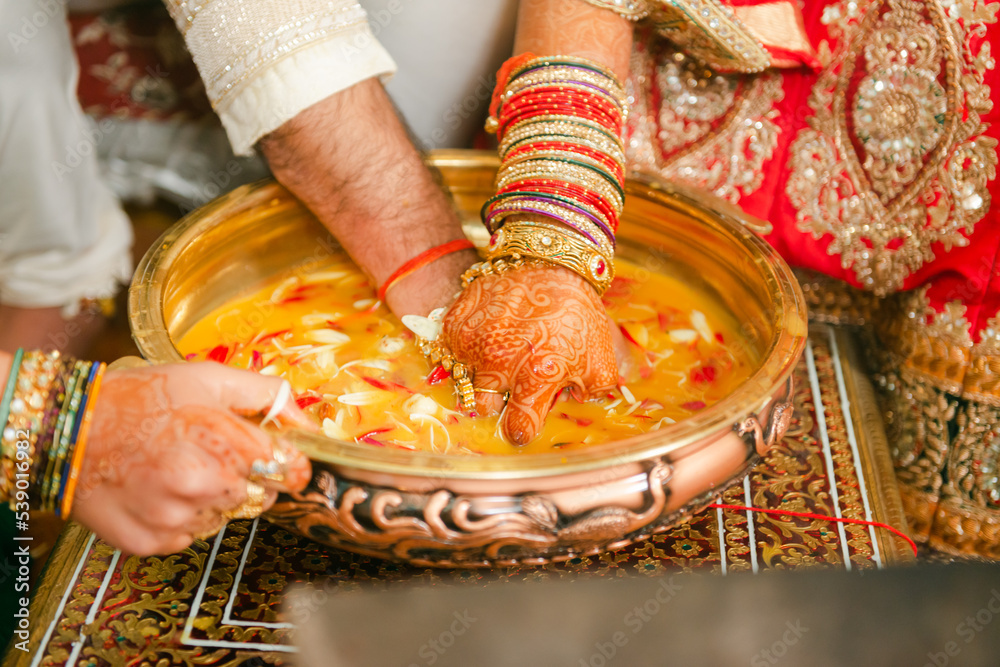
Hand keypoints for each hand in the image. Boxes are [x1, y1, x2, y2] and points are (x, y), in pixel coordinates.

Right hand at [71, 362, 313, 555]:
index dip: (286, 463)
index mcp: (224, 443)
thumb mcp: (207, 378)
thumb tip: (305, 417)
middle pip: (260, 497)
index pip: (290, 472)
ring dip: (213, 498)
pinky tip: (157, 490)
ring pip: (225, 517)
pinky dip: (181, 518)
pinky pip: (189, 536)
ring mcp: (176, 518)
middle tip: (210, 453)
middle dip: (246, 477)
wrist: (67, 429)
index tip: (277, 457)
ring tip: (177, 469)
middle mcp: (204, 486)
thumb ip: (266, 394)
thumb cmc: (138, 398)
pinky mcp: (151, 542)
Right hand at [441, 263, 619, 444]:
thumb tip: (575, 403)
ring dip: (482, 373)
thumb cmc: (575, 313)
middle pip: (483, 407)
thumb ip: (592, 390)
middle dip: (497, 399)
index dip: (522, 428)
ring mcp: (472, 345)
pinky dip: (469, 349)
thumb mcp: (599, 355)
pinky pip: (453, 353)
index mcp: (536, 378)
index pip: (518, 428)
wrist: (547, 261)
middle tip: (513, 380)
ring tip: (503, 351)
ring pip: (466, 380)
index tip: (523, 422)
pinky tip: (490, 334)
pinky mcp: (455, 326)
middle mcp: (498, 365)